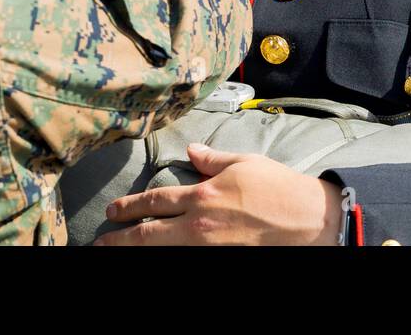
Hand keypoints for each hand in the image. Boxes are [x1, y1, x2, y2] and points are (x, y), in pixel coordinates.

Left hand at [93, 144, 343, 245]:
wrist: (308, 220)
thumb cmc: (279, 189)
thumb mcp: (244, 163)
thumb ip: (213, 160)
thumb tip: (192, 152)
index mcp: (203, 195)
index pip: (156, 201)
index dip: (130, 207)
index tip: (113, 212)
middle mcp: (200, 225)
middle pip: (149, 234)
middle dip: (121, 238)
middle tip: (102, 242)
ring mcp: (209, 248)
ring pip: (163, 251)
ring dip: (138, 252)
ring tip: (118, 252)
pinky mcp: (222, 259)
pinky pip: (186, 260)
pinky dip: (168, 259)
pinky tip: (156, 259)